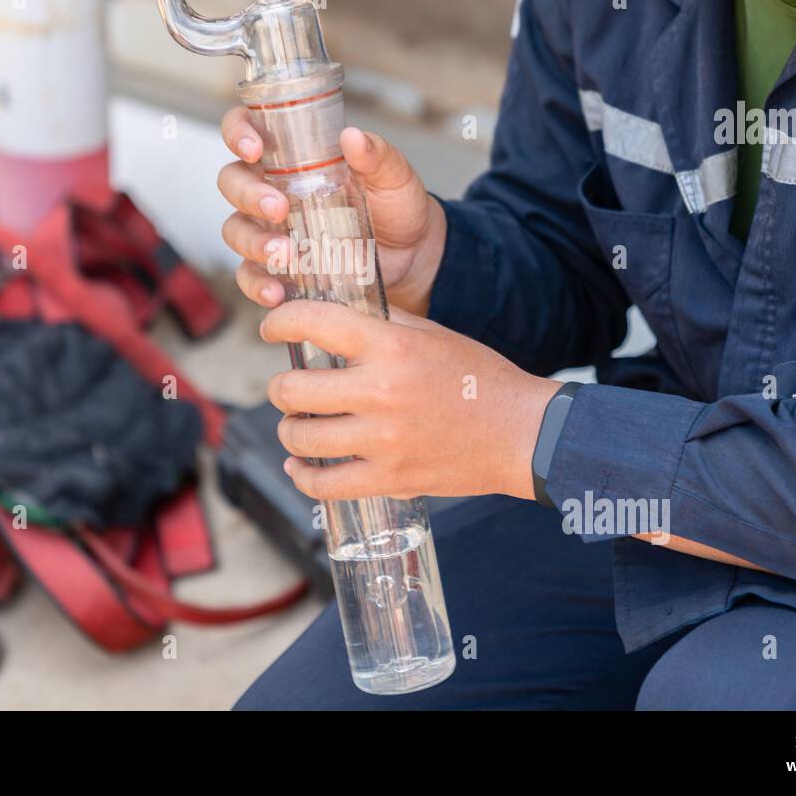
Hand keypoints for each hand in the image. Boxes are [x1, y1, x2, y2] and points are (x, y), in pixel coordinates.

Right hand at [218, 107, 446, 315]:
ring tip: (286, 254)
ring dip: (253, 242)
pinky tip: (277, 293)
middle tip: (279, 209)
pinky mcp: (277, 268)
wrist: (413, 257)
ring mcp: (270, 230)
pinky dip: (258, 285)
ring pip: (235, 229)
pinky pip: (250, 276)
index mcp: (291, 156)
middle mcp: (270, 189)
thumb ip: (376, 155)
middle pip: (232, 182)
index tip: (254, 147)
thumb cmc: (397, 206)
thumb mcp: (393, 176)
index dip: (238, 132)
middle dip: (248, 194)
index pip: (246, 130)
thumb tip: (353, 137)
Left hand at [259, 300, 561, 501]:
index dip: (280, 322)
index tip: (272, 330)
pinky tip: (301, 465)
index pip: (312, 322)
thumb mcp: (432, 334)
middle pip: (291, 389)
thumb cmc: (479, 378)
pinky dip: (303, 475)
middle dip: (282, 386)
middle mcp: (381, 391)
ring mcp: (382, 440)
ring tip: (298, 424)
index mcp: (392, 346)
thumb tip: (333, 311)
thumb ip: (381, 322)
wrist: (522, 434)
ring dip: (290, 429)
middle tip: (289, 387)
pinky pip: (322, 485)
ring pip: (299, 437)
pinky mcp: (389, 478)